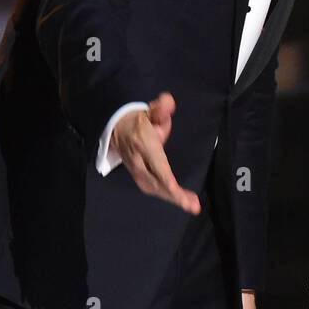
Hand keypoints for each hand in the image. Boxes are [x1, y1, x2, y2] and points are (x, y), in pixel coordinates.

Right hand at [108, 91, 199, 213]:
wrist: (115, 126)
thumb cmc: (140, 120)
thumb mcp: (150, 110)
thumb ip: (161, 108)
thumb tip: (168, 102)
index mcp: (144, 143)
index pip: (155, 164)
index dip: (165, 178)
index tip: (176, 189)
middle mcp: (138, 160)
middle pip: (155, 182)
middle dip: (173, 196)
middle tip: (192, 206)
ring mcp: (135, 169)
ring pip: (153, 188)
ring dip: (172, 199)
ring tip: (191, 205)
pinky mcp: (137, 175)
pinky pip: (152, 188)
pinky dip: (166, 196)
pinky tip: (180, 201)